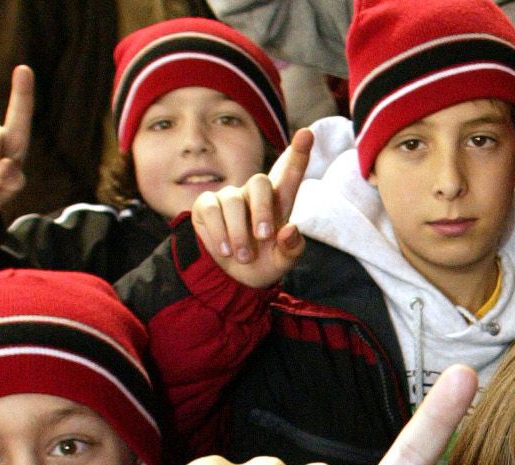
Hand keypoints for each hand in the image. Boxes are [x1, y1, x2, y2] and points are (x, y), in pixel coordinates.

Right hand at [190, 127, 313, 289]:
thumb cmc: (261, 264)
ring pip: (234, 201)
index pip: (289, 175)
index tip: (307, 134)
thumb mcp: (281, 263)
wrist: (231, 279)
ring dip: (239, 233)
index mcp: (278, 204)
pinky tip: (225, 250)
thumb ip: (291, 249)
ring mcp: (229, 197)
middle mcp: (254, 194)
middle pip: (260, 183)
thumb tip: (289, 230)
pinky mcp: (207, 204)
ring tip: (243, 257)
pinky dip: (220, 233)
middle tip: (263, 237)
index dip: (298, 154)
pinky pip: (213, 210)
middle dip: (262, 210)